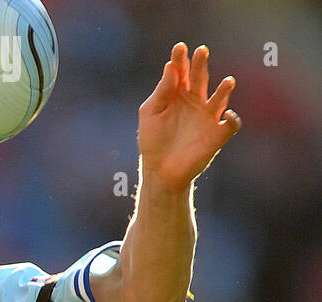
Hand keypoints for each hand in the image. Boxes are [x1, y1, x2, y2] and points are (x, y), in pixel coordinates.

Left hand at [138, 43, 240, 191]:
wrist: (160, 171)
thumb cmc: (153, 141)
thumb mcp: (150, 114)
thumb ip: (161, 92)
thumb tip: (170, 67)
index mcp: (178, 95)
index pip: (181, 72)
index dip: (180, 59)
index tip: (179, 48)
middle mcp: (195, 101)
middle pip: (200, 78)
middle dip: (201, 65)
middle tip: (201, 51)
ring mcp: (207, 117)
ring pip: (220, 98)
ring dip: (224, 90)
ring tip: (228, 82)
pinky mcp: (216, 134)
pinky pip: (230, 125)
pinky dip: (232, 120)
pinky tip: (227, 115)